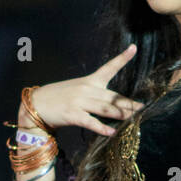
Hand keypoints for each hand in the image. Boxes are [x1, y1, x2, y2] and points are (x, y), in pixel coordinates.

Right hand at [20, 44, 144, 137]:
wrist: (36, 104)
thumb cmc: (59, 98)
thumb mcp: (77, 90)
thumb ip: (95, 96)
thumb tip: (114, 106)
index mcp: (89, 81)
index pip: (109, 68)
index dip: (122, 58)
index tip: (133, 48)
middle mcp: (86, 89)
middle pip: (113, 96)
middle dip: (129, 103)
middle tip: (144, 108)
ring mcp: (80, 102)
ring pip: (105, 108)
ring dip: (121, 114)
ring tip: (134, 119)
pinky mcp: (73, 115)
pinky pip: (91, 122)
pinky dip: (102, 127)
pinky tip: (112, 132)